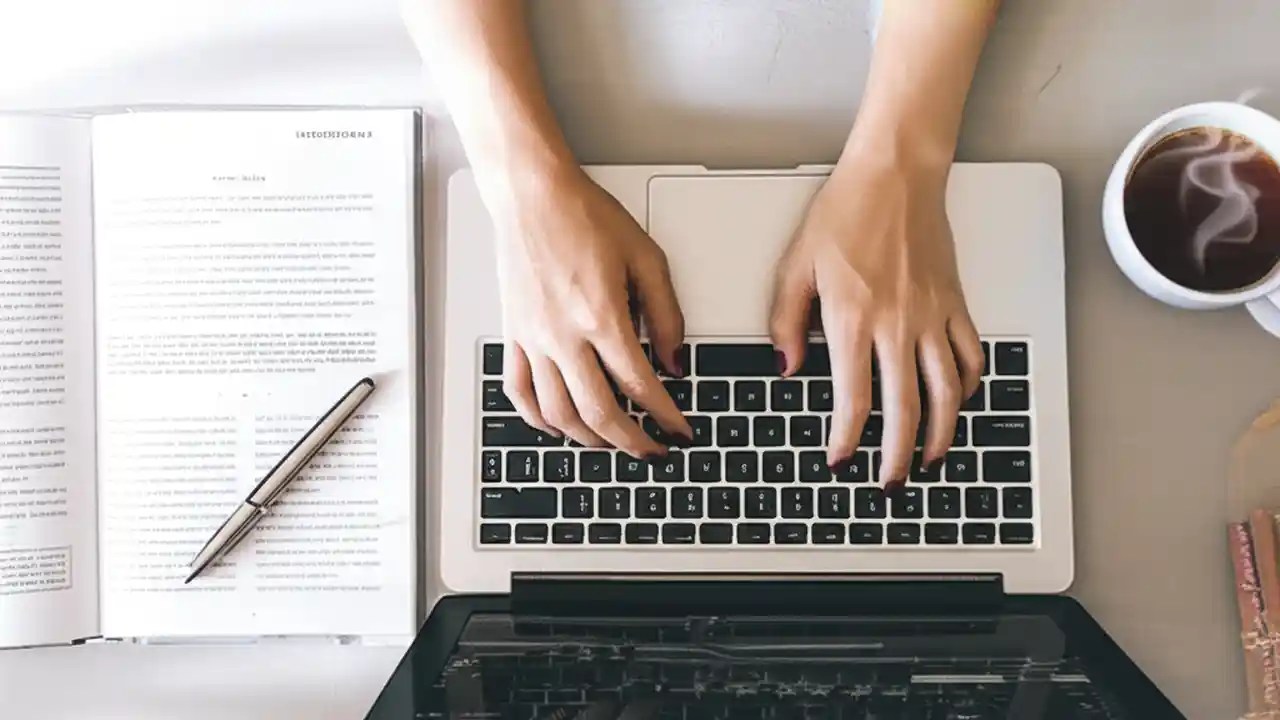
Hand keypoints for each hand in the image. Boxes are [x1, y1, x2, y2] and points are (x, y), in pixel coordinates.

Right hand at [495, 168, 692, 457]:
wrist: (532, 195)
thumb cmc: (584, 216)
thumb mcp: (646, 258)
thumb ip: (666, 314)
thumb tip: (676, 361)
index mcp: (601, 315)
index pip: (640, 385)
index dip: (666, 416)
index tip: (679, 430)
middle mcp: (563, 334)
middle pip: (599, 411)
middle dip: (631, 442)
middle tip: (652, 451)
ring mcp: (533, 338)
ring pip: (558, 412)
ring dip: (588, 438)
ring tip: (612, 443)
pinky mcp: (513, 334)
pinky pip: (519, 391)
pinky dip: (539, 419)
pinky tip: (557, 428)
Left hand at [769, 155, 982, 487]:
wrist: (895, 174)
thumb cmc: (846, 211)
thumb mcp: (796, 265)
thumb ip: (786, 321)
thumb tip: (787, 365)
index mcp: (852, 320)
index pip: (852, 398)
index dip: (846, 438)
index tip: (839, 460)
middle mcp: (897, 324)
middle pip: (904, 408)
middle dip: (895, 456)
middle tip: (889, 483)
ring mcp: (932, 315)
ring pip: (946, 391)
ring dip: (939, 434)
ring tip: (929, 460)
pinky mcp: (955, 302)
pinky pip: (970, 355)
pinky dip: (968, 386)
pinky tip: (959, 402)